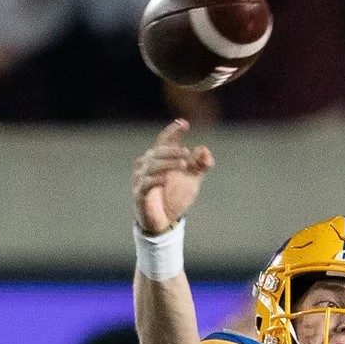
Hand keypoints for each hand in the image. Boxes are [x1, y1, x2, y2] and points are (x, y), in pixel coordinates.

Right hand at [133, 119, 213, 234]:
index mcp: (159, 158)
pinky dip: (156, 180)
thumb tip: (204, 151)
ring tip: (184, 164)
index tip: (184, 123)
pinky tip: (166, 179)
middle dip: (173, 150)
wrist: (165, 221)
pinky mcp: (139, 193)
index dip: (173, 131)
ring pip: (152, 165)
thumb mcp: (192, 180)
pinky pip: (146, 183)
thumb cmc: (175, 197)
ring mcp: (141, 178)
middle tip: (188, 153)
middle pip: (158, 151)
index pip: (164, 140)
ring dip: (168, 163)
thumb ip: (200, 166)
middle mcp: (147, 164)